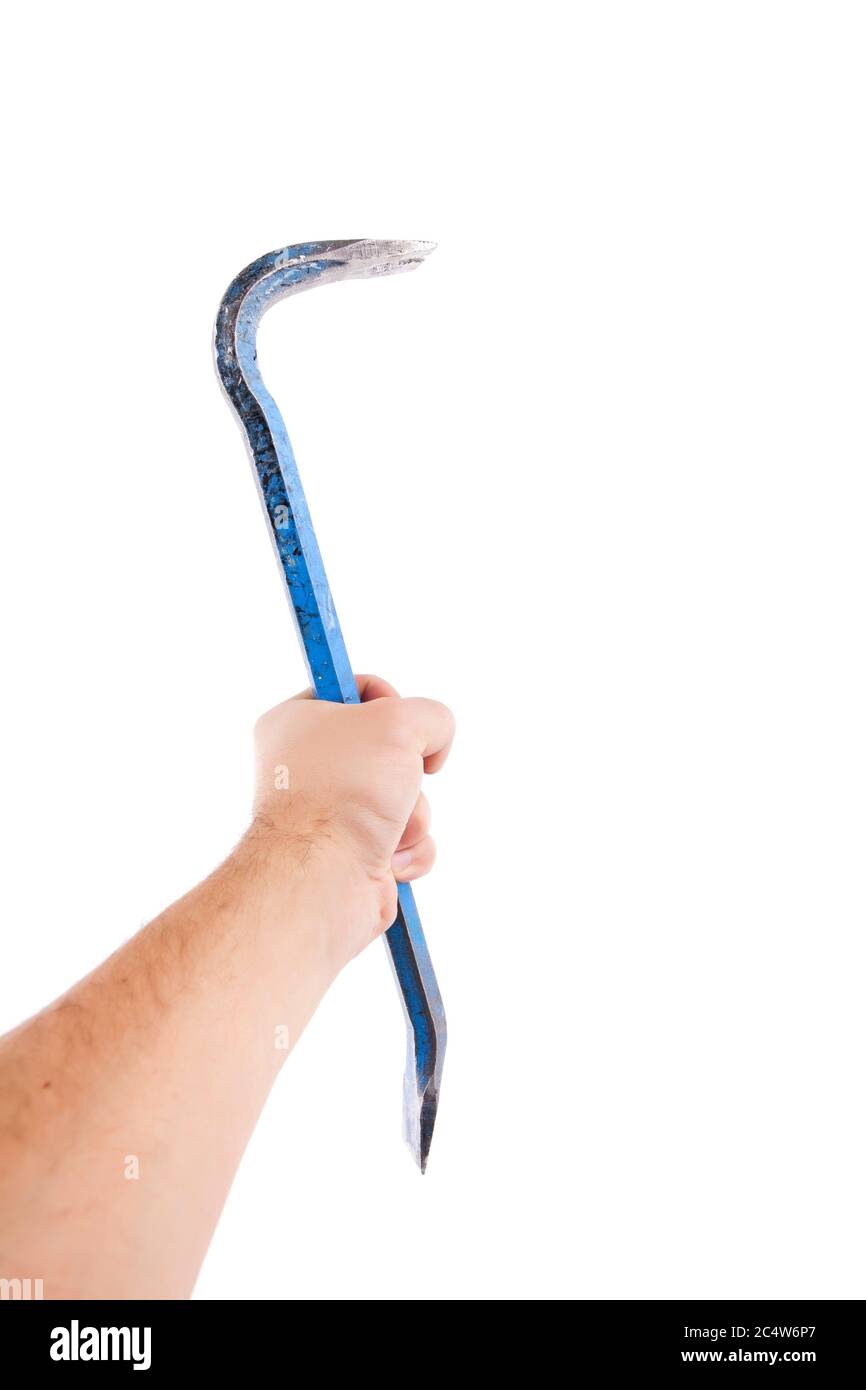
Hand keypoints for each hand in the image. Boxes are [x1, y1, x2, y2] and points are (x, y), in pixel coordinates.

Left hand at [251, 675, 454, 956]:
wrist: (322, 878)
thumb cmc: (346, 790)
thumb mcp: (400, 720)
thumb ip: (431, 715)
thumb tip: (432, 747)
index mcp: (295, 721)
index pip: (354, 691)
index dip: (388, 700)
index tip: (397, 717)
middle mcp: (308, 767)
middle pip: (391, 749)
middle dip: (408, 770)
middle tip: (393, 778)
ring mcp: (332, 814)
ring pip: (407, 797)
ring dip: (414, 813)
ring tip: (388, 827)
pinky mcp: (356, 855)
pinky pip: (408, 841)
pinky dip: (411, 850)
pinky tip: (389, 860)